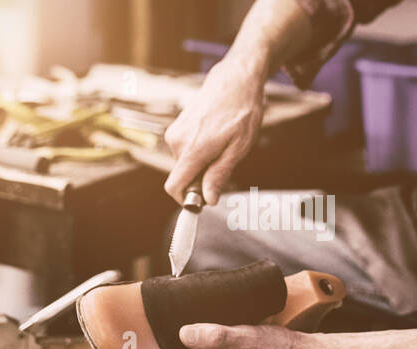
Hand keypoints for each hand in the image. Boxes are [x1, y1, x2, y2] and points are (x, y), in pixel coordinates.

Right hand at [163, 55, 266, 205]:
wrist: (235, 78)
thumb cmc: (242, 110)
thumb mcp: (238, 147)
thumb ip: (219, 174)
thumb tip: (208, 199)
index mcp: (192, 149)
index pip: (174, 187)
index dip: (186, 200)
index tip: (201, 203)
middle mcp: (177, 141)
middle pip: (183, 176)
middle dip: (201, 178)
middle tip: (225, 162)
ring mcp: (175, 132)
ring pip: (185, 163)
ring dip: (202, 162)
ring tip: (223, 143)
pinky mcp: (177, 126)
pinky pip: (185, 150)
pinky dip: (199, 151)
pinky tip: (215, 136)